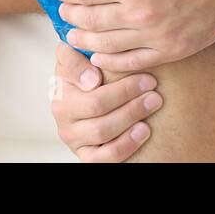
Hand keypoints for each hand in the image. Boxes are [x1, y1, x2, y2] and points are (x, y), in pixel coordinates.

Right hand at [50, 42, 162, 162]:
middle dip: (128, 93)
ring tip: (154, 102)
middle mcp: (62, 113)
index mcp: (61, 86)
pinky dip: (126, 144)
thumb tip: (92, 79)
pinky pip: (104, 158)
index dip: (102, 70)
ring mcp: (73, 137)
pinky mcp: (85, 156)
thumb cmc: (93, 75)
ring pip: (102, 130)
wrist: (96, 102)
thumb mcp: (82, 58)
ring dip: (132, 114)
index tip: (137, 69)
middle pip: (96, 105)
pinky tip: (144, 130)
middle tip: (152, 84)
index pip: (78, 78)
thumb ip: (78, 56)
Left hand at [54, 0, 214, 73]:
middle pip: (92, 22)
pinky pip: (134, 61)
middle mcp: (142, 15)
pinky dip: (112, 61)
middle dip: (72, 17)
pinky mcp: (174, 50)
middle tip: (64, 13)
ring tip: (73, 36)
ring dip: (85, 42)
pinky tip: (99, 57)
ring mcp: (158, 37)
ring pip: (108, 45)